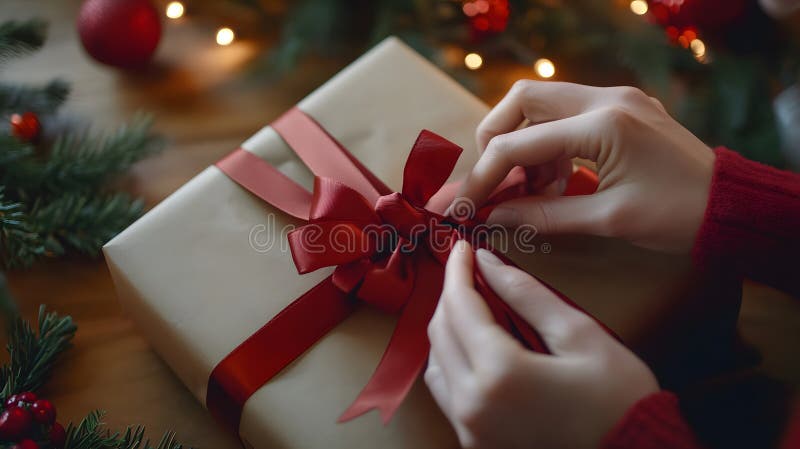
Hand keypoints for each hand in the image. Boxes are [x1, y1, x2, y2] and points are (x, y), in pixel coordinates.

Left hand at [425, 240, 658, 448]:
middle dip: (452, 295)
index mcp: (500, 374)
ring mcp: (471, 429)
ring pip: (436, 364)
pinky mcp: (476, 443)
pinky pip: (447, 393)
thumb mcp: (581, 336)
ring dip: (449, 330)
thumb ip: (528, 296)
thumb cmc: (620, 402)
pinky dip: (454, 361)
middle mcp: (474, 405)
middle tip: (472, 272)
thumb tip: (490, 264)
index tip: (463, 247)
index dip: (458, 270)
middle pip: (439, 333)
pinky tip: (479, 346)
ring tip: (475, 307)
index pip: (460, 306)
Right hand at [456, 81, 714, 252]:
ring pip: (542, 103)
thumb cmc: (678, 217)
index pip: (519, 143)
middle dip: (496, 140)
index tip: (464, 209)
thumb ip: (543, 216)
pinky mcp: (621, 109)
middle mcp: (606, 98)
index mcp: (603, 124)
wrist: (733, 206)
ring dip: (524, 144)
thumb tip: (492, 220)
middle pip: (522, 99)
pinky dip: (549, 146)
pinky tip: (557, 182)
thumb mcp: (607, 221)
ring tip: (532, 191)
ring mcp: (614, 99)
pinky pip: (566, 115)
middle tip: (493, 181)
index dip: (484, 177)